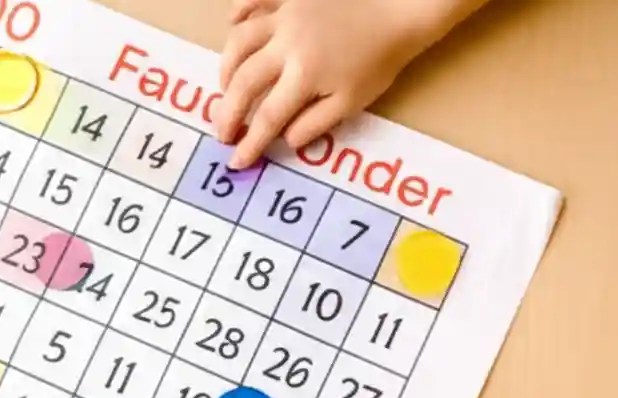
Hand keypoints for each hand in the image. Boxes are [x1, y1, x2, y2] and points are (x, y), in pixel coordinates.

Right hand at [215, 0, 434, 168]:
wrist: (396, 11)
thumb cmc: (378, 61)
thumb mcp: (352, 102)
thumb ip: (315, 123)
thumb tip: (286, 140)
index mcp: (303, 76)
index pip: (268, 117)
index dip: (250, 142)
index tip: (237, 161)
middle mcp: (285, 46)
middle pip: (244, 82)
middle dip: (228, 112)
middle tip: (221, 132)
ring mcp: (283, 17)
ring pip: (239, 42)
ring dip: (226, 68)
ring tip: (224, 88)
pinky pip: (254, 1)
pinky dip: (238, 10)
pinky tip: (230, 22)